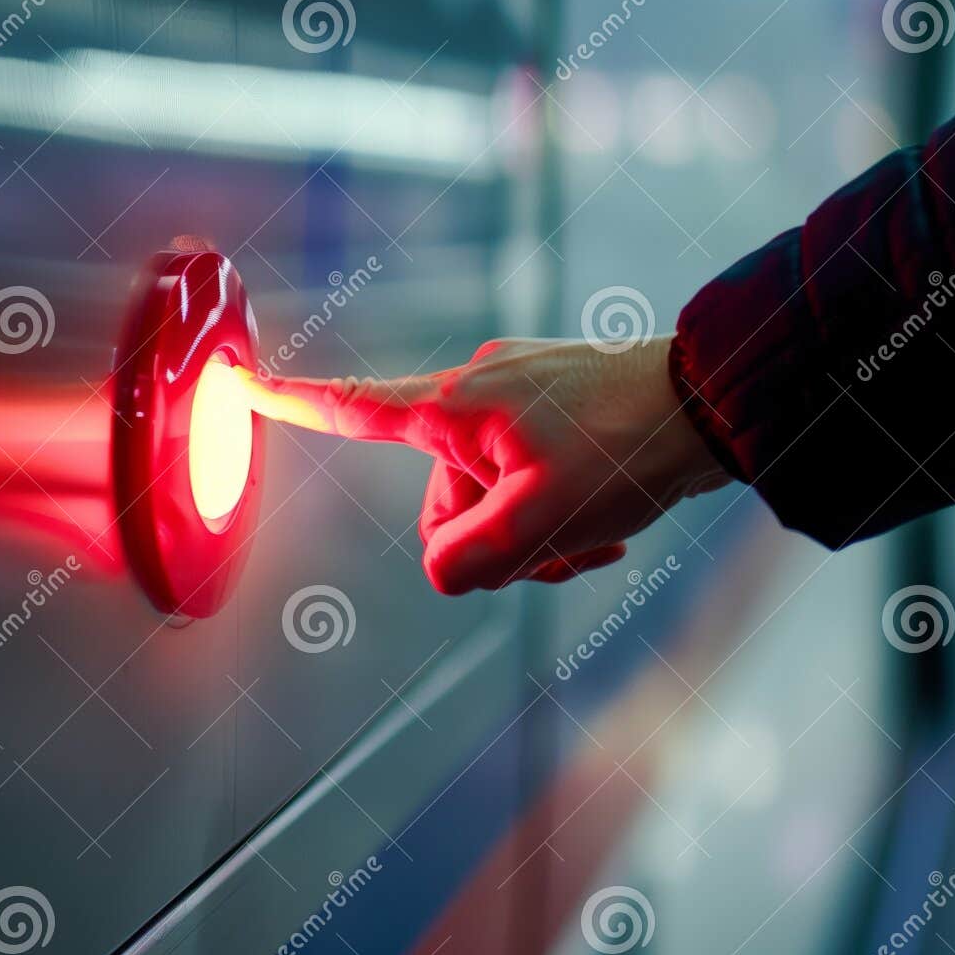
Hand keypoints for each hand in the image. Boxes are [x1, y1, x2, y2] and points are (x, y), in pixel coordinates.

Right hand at [238, 337, 731, 593]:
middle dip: (491, 542)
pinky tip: (605, 525)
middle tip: (557, 548)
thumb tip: (440, 574)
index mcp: (457, 406)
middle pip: (441, 500)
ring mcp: (519, 397)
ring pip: (491, 497)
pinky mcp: (554, 408)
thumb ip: (474, 559)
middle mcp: (478, 392)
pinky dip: (556, 512)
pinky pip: (528, 476)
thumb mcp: (545, 520)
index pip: (356, 408)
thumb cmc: (630, 445)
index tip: (239, 381)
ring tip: (592, 534)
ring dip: (534, 535)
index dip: (293, 404)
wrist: (714, 400)